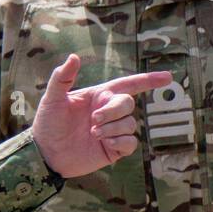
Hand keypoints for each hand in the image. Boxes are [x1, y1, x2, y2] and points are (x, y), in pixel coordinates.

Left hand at [31, 55, 172, 177]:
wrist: (45, 154)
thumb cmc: (47, 124)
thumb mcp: (52, 99)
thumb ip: (62, 78)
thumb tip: (73, 57)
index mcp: (99, 97)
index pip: (129, 85)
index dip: (148, 80)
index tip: (167, 77)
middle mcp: (109, 112)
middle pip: (128, 103)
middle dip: (114, 111)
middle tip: (94, 119)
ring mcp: (113, 131)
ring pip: (130, 123)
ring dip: (112, 128)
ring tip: (93, 134)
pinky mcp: (115, 149)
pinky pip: (131, 142)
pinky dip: (120, 142)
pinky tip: (105, 144)